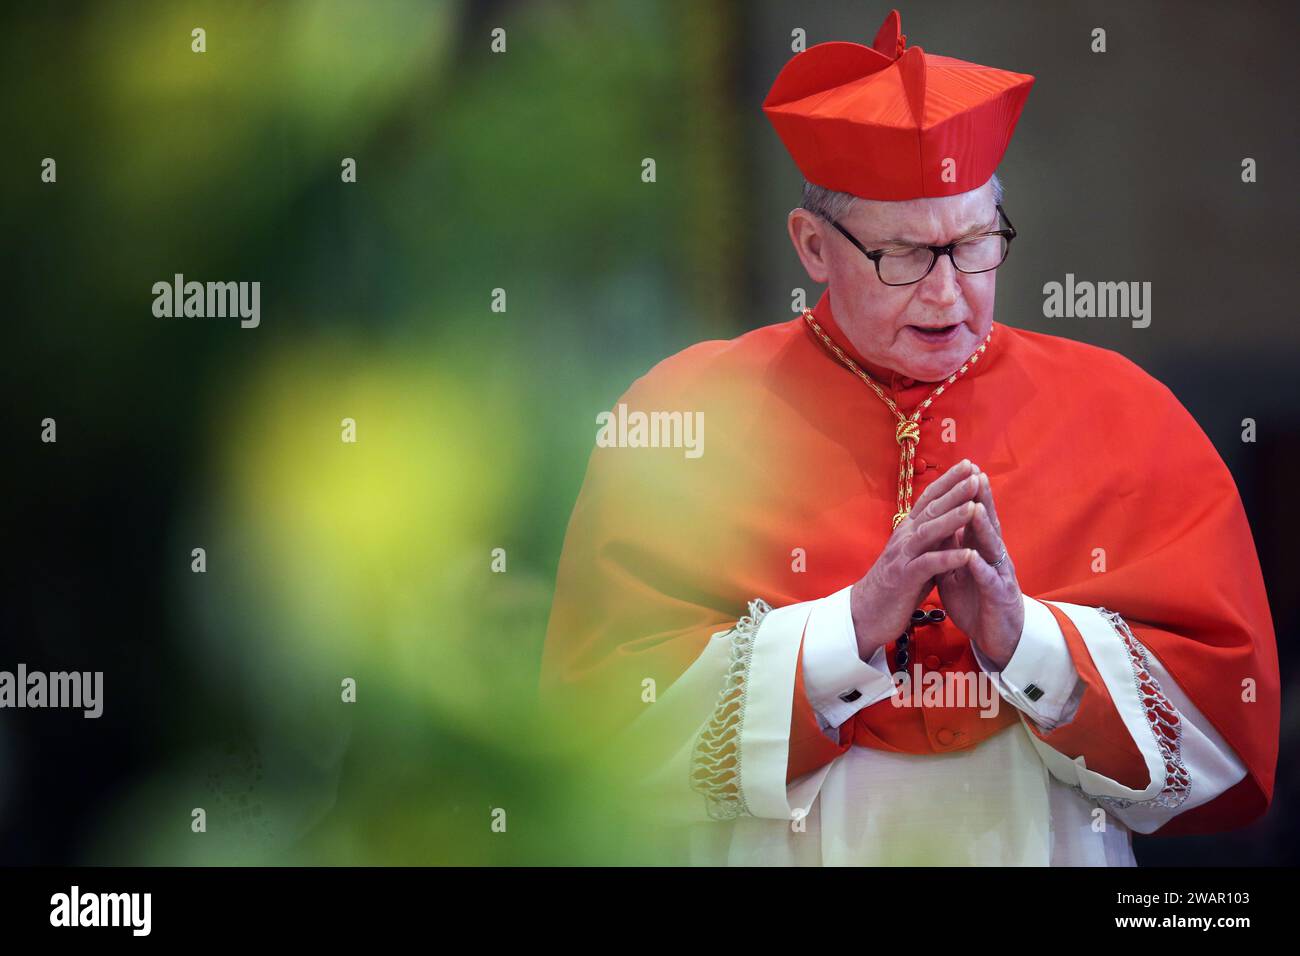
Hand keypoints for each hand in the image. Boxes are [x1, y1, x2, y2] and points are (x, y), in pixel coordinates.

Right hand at [849, 460, 982, 660]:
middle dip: (954, 491)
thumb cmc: (896, 585)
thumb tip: (953, 522)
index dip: (948, 481)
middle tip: (974, 473)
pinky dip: (948, 559)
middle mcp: (904, 537)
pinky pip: (928, 565)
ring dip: (952, 519)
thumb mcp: (917, 556)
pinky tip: (967, 554)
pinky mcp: (904, 578)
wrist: (867, 612)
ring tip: (974, 506)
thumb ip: (934, 539)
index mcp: (909, 531)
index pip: (929, 499)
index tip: (969, 465)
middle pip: (931, 509)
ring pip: (929, 532)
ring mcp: (903, 556)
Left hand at [935, 465, 1023, 669]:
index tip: (961, 471)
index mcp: (980, 550)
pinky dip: (980, 568)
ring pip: (991, 548)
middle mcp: (993, 557)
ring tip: (974, 509)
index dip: (968, 496)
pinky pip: (989, 580)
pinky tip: (973, 557)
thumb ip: (949, 549)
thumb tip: (936, 526)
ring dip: (982, 528)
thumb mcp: (958, 572)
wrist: (997, 637)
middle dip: (981, 500)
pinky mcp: (999, 597)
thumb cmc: (977, 602)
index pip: (974, 517)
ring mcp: (998, 575)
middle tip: (976, 475)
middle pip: (987, 524)